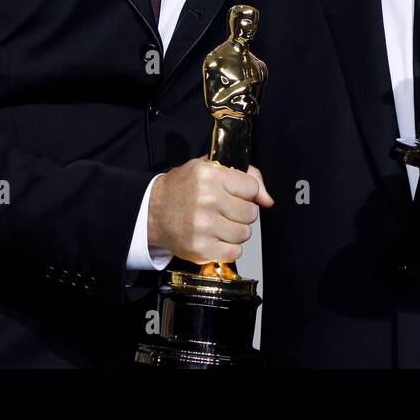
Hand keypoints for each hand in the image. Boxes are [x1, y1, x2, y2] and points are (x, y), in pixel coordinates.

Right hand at [147, 158, 273, 263]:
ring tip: (218, 224)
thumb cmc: (182, 188)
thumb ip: (245, 177)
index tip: (234, 194)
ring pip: (244, 233)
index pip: (252, 188)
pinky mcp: (201, 249)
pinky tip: (215, 238)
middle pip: (251, 213)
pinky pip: (234, 252)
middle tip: (225, 211)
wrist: (151, 211)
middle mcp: (207, 199)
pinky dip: (228, 248)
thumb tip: (268, 200)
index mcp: (210, 175)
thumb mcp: (209, 168)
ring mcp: (204, 226)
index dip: (246, 193)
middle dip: (241, 213)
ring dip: (235, 231)